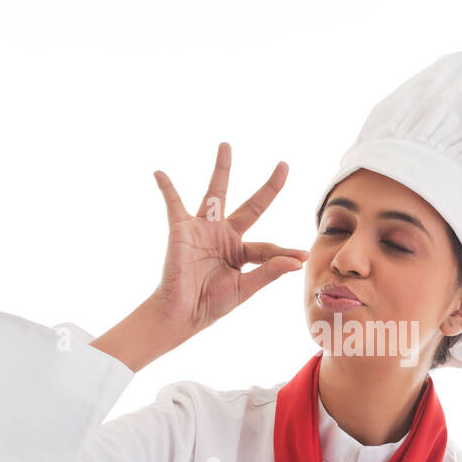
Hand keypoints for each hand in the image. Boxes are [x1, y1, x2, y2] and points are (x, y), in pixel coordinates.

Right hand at [150, 142, 307, 334]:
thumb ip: (268, 272)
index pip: (267, 246)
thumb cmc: (211, 305)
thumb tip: (297, 262)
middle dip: (269, 188)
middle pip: (252, 206)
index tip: (302, 256)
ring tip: (226, 146)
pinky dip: (166, 188)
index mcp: (241, 252)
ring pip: (216, 193)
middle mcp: (225, 236)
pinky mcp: (181, 230)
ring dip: (222, 170)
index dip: (284, 252)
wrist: (182, 314)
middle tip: (284, 165)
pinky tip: (160, 173)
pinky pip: (173, 204)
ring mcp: (204, 230)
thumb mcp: (244, 289)